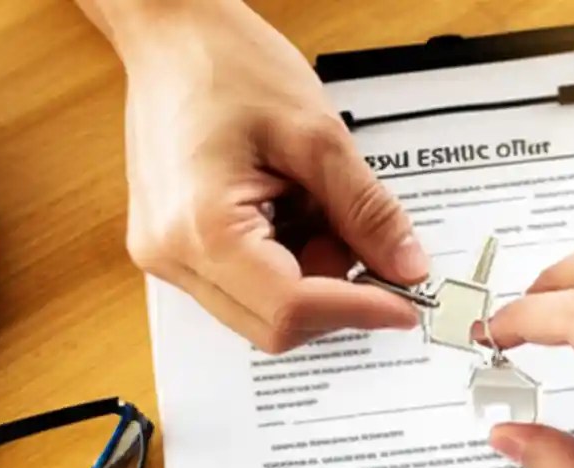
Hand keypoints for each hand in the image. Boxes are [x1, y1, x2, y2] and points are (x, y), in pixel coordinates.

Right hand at [83, 0, 427, 351]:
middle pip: (274, 326)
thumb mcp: (318, 136)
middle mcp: (172, 256)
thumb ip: (367, 212)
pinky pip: (243, 286)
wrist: (172, 34)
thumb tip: (407, 268)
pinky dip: (285, 265)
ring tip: (316, 207)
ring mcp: (167, 256)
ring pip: (261, 311)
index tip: (405, 303)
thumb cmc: (226, 64)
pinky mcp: (174, 248)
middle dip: (333, 294)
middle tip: (363, 241)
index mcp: (200, 228)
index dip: (359, 310)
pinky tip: (291, 212)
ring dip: (310, 278)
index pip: (292, 309)